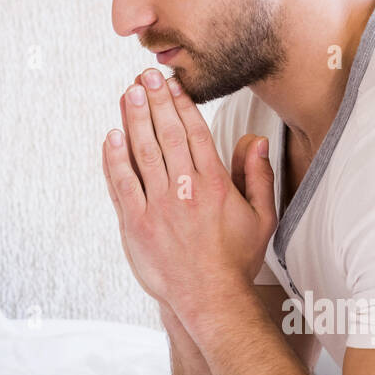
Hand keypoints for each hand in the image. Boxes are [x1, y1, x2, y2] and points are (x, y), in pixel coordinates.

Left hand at [102, 69, 276, 319]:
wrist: (210, 298)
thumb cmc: (236, 261)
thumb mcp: (262, 218)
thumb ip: (258, 178)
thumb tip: (255, 143)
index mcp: (215, 185)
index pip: (195, 133)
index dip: (182, 104)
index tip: (172, 84)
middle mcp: (185, 190)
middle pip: (166, 134)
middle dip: (154, 101)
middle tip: (144, 77)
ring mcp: (158, 206)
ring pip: (142, 153)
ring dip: (133, 119)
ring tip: (127, 94)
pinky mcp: (136, 224)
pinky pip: (122, 184)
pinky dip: (115, 158)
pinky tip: (111, 136)